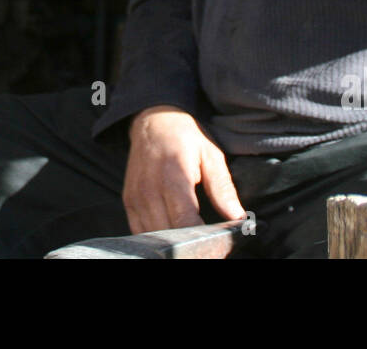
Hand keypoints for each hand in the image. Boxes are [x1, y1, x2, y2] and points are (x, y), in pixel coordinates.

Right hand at [122, 105, 245, 233]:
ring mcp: (136, 197)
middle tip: (207, 244)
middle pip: (168, 235)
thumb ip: (222, 188)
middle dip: (190, 244)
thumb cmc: (185, 137)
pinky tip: (171, 235)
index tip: (217, 243)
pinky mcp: (128, 201)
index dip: (202, 238)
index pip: (185, 222)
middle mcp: (150, 190)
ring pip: (152, 237)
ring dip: (172, 244)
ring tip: (191, 241)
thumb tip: (238, 217)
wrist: (154, 121)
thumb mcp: (210, 155)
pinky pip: (139, 231)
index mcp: (173, 177)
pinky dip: (155, 238)